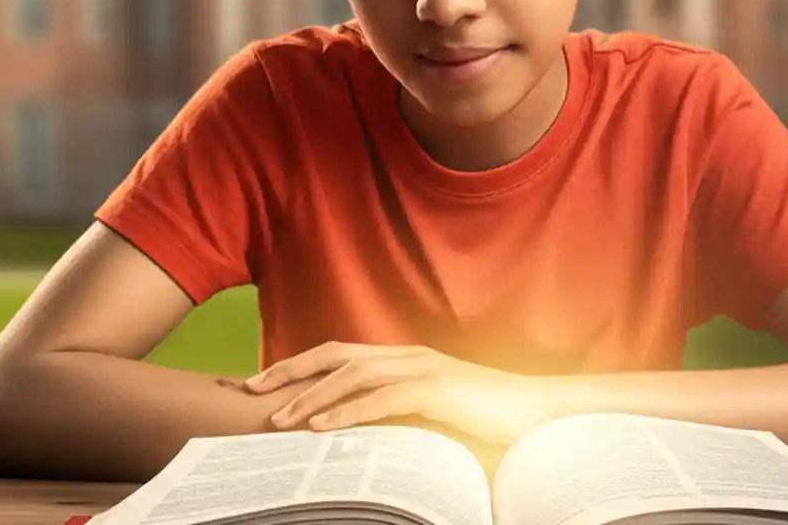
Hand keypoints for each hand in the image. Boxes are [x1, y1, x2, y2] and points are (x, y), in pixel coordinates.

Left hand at [244, 342, 556, 444]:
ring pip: (353, 375)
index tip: (262, 383)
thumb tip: (360, 434)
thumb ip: (399, 413)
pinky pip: (383, 399)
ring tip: (279, 417)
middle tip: (250, 389)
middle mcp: (408, 355)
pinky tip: (322, 427)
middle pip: (335, 355)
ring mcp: (423, 369)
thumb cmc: (487, 416)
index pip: (340, 354)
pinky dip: (348, 411)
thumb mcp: (432, 413)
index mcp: (404, 358)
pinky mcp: (438, 390)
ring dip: (312, 396)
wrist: (537, 410)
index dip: (299, 365)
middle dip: (290, 371)